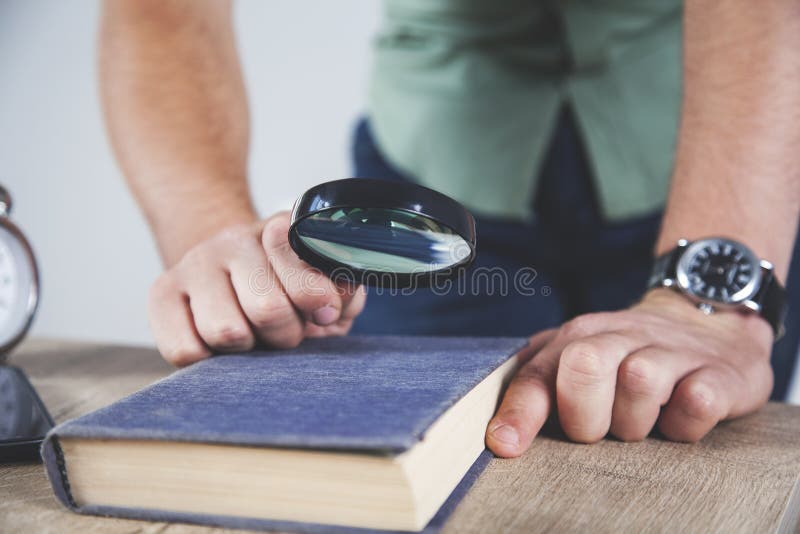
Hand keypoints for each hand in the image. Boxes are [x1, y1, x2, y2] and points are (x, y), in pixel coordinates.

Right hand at [149, 212, 365, 365]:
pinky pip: (185, 349)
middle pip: (268, 310)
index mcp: (282, 230)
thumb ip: (342, 291)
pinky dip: (208, 359)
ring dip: (247, 347)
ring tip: (252, 336)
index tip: (325, 312)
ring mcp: (194, 264)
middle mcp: (234, 240)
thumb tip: (332, 302)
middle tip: (285, 330)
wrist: (231, 274)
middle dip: (285, 333)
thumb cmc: (287, 289)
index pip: (304, 274)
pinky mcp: (161, 293)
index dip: (318, 303)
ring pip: (226, 332)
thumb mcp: (326, 287)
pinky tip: (219, 344)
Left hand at [486, 288, 773, 455]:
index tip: (504, 445)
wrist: (706, 318)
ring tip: (642, 422)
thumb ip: (539, 383)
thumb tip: (499, 432)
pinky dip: (684, 422)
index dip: (519, 412)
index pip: (538, 374)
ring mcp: (671, 352)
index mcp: (578, 338)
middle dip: (584, 416)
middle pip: (584, 366)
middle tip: (599, 430)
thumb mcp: (579, 357)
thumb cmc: (628, 354)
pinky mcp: (719, 373)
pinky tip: (679, 418)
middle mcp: (620, 337)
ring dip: (636, 421)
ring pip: (640, 381)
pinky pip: (696, 402)